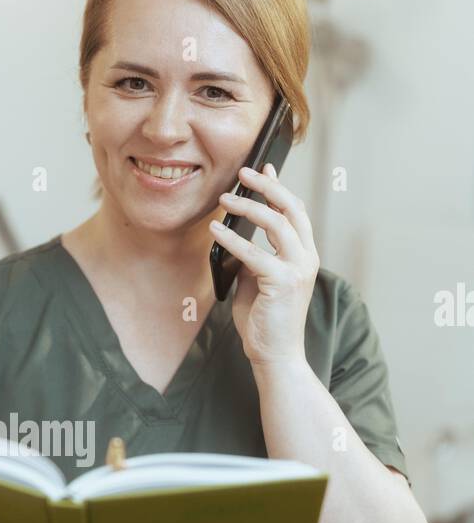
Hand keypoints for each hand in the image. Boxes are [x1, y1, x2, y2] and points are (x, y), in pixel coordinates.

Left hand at [210, 163, 318, 368]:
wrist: (275, 355)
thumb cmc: (265, 321)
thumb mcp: (257, 281)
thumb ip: (252, 258)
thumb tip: (234, 235)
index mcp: (304, 255)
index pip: (295, 212)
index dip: (279, 187)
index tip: (263, 167)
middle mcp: (306, 258)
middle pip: (291, 209)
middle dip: (267, 186)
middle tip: (244, 172)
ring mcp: (297, 269)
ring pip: (277, 223)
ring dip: (248, 206)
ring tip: (224, 198)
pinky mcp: (283, 282)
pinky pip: (254, 252)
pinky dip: (233, 238)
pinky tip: (216, 230)